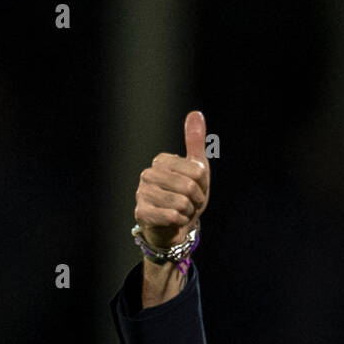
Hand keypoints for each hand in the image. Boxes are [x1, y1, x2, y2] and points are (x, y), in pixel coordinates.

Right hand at [134, 110, 209, 251]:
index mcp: (161, 160)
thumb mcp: (197, 170)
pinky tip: (172, 221)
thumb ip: (195, 142)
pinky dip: (179, 222)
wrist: (175, 229)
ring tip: (180, 212)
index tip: (195, 189)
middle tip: (188, 204)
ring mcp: (142, 193)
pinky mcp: (141, 213)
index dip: (202, 185)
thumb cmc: (186, 198)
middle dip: (196, 201)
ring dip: (187, 212)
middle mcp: (148, 173)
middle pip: (188, 187)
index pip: (196, 171)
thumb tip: (196, 114)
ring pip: (181, 203)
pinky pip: (172, 216)